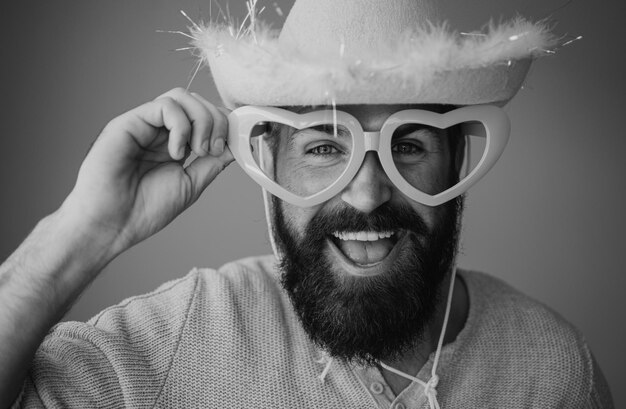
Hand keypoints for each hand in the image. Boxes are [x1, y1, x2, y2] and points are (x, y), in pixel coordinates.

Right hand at [60, 88, 233, 256]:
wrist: (112, 224)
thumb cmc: (144, 209)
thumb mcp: (191, 184)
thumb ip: (212, 162)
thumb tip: (233, 145)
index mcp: (173, 143)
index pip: (204, 116)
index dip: (222, 124)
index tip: (228, 147)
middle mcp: (158, 131)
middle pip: (196, 101)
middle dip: (216, 121)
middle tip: (213, 150)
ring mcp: (143, 125)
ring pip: (181, 97)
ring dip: (200, 121)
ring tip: (197, 151)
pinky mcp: (127, 123)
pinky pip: (163, 106)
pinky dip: (180, 126)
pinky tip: (175, 152)